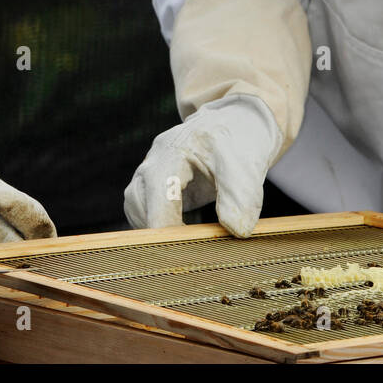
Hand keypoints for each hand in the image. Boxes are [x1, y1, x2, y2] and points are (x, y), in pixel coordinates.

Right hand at [123, 95, 283, 237]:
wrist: (238, 127)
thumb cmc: (240, 143)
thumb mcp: (246, 166)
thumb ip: (240, 197)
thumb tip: (235, 230)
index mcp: (172, 152)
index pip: (159, 196)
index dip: (167, 228)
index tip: (185, 252)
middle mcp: (154, 161)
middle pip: (137, 203)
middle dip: (157, 232)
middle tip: (182, 255)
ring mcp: (152, 172)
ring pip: (136, 207)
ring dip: (154, 229)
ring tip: (183, 245)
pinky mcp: (158, 186)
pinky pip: (145, 210)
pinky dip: (159, 226)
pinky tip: (181, 235)